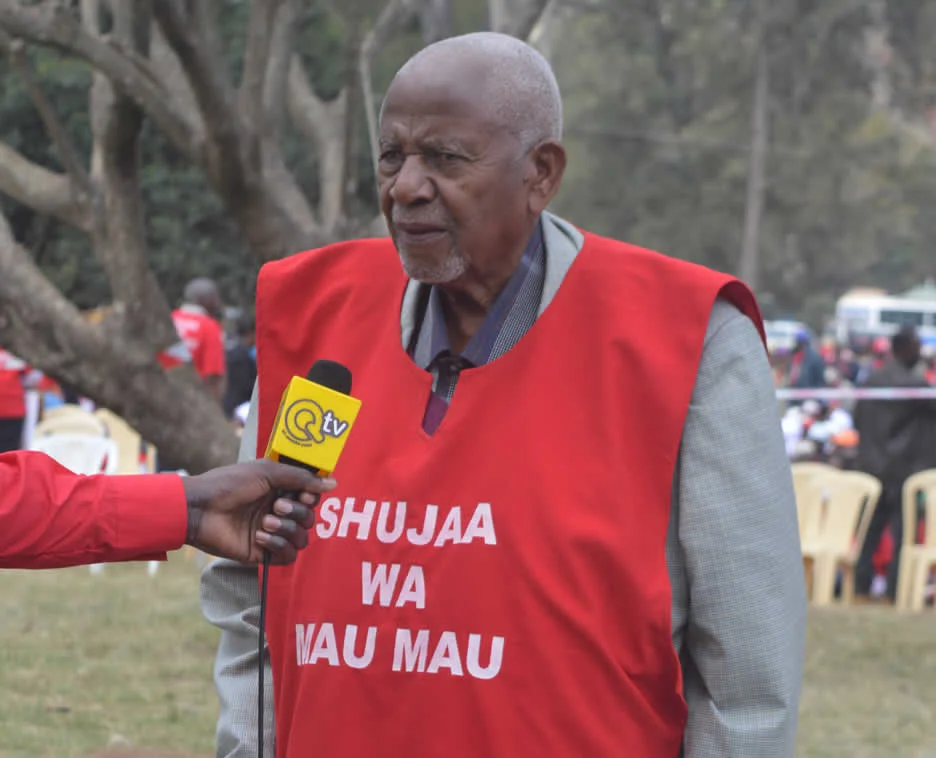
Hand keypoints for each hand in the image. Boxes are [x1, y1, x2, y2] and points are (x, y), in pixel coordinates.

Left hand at [181, 460, 336, 563]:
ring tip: (265, 522)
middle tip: (275, 506)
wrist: (199, 508)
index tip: (304, 493)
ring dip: (287, 529)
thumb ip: (301, 478)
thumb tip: (333, 483)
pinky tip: (260, 537)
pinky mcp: (262, 553)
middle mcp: (278, 511)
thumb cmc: (228, 483)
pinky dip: (278, 546)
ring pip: (302, 539)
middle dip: (297, 512)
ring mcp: (271, 533)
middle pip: (310, 518)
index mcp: (280, 490)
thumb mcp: (267, 472)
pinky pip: (288, 556)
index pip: (311, 498)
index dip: (312, 497)